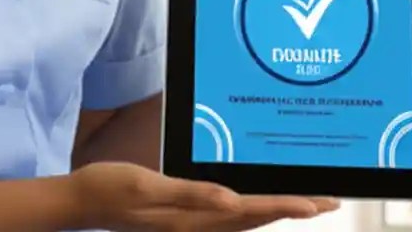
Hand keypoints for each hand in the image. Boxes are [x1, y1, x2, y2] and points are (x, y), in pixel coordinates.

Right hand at [69, 162, 337, 230]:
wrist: (82, 201)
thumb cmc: (111, 189)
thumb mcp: (147, 186)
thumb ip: (189, 194)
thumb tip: (230, 200)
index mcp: (194, 218)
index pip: (251, 212)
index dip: (287, 207)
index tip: (318, 203)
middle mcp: (198, 226)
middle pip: (257, 219)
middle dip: (293, 211)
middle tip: (329, 202)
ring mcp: (191, 225)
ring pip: (246, 221)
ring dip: (277, 212)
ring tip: (305, 204)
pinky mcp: (183, 220)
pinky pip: (228, 219)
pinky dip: (251, 212)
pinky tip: (255, 205)